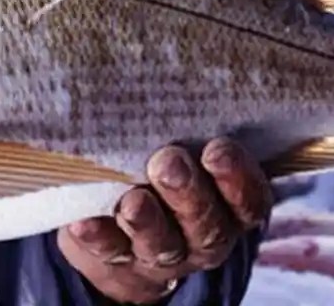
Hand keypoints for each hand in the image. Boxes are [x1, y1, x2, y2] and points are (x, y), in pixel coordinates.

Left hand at [57, 138, 272, 303]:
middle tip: (169, 162)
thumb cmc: (166, 165)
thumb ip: (190, 127)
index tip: (217, 149)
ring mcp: (161, 252)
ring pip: (162, 245)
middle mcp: (202, 235)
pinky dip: (98, 236)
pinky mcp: (118, 257)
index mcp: (230, 206)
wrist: (123, 225)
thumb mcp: (189, 147)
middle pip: (205, 224)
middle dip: (187, 193)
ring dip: (147, 222)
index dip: (237, 180)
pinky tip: (84, 222)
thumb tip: (172, 75)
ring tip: (133, 201)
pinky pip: (110, 251)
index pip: (249, 201)